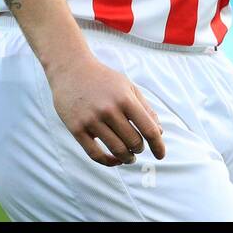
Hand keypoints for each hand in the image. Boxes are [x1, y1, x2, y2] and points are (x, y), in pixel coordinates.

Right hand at [46, 57, 166, 165]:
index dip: (158, 145)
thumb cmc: (104, 79)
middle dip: (139, 149)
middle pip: (133, 142)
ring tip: (129, 157)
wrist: (71, 70)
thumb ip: (145, 108)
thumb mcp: (128, 87)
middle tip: (138, 148)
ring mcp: (92, 120)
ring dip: (126, 158)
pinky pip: (95, 154)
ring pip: (116, 150)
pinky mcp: (77, 128)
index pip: (148, 129)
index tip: (161, 155)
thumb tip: (159, 133)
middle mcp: (109, 110)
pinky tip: (114, 160)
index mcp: (125, 99)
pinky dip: (108, 162)